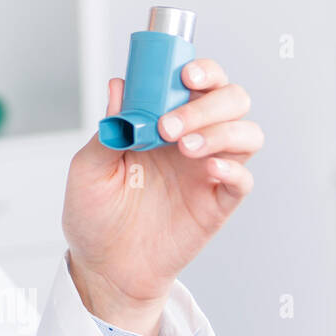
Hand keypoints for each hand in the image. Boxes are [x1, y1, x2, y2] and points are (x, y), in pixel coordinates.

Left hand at [61, 59, 261, 334]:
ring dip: (221, 132)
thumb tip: (120, 86)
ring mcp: (206, 170)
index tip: (183, 75)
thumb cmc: (94, 214)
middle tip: (170, 124)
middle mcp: (190, 140)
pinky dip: (233, 169)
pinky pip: (243, 179)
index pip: (196, 82)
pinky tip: (208, 171)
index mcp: (160, 121)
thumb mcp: (88, 168)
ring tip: (185, 148)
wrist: (103, 265)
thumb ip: (110, 127)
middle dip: (208, 102)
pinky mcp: (217, 203)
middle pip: (231, 99)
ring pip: (246, 133)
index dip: (200, 70)